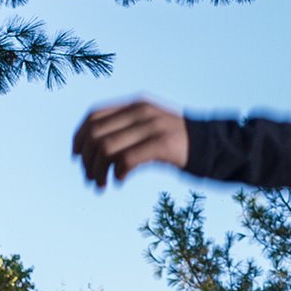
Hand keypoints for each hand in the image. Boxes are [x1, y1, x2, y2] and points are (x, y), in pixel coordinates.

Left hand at [71, 98, 188, 190]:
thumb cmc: (177, 143)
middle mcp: (141, 112)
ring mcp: (152, 126)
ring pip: (107, 148)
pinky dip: (118, 173)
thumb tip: (92, 151)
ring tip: (102, 184)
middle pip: (96, 134)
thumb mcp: (149, 128)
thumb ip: (126, 131)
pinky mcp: (162, 144)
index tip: (76, 157)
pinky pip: (127, 159)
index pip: (94, 116)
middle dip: (87, 159)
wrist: (214, 146)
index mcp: (135, 105)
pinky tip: (120, 181)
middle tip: (91, 179)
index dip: (79, 137)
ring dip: (98, 170)